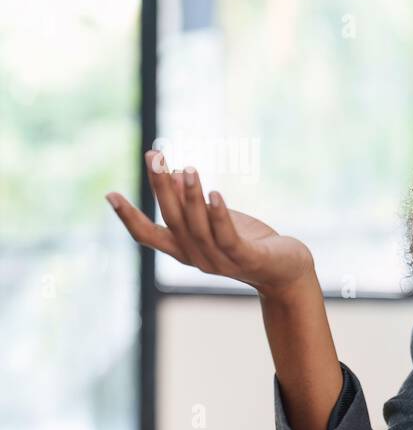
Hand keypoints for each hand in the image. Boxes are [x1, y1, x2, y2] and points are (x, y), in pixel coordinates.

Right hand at [106, 150, 314, 295]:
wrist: (286, 272)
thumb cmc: (248, 243)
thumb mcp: (215, 222)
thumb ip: (192, 204)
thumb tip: (171, 173)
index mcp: (185, 250)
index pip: (149, 236)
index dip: (129, 217)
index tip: (110, 193)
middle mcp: (197, 258)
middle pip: (172, 221)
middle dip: (160, 188)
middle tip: (154, 157)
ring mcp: (221, 261)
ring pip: (198, 227)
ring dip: (190, 196)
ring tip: (186, 167)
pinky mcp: (246, 259)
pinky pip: (227, 237)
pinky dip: (219, 215)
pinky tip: (215, 194)